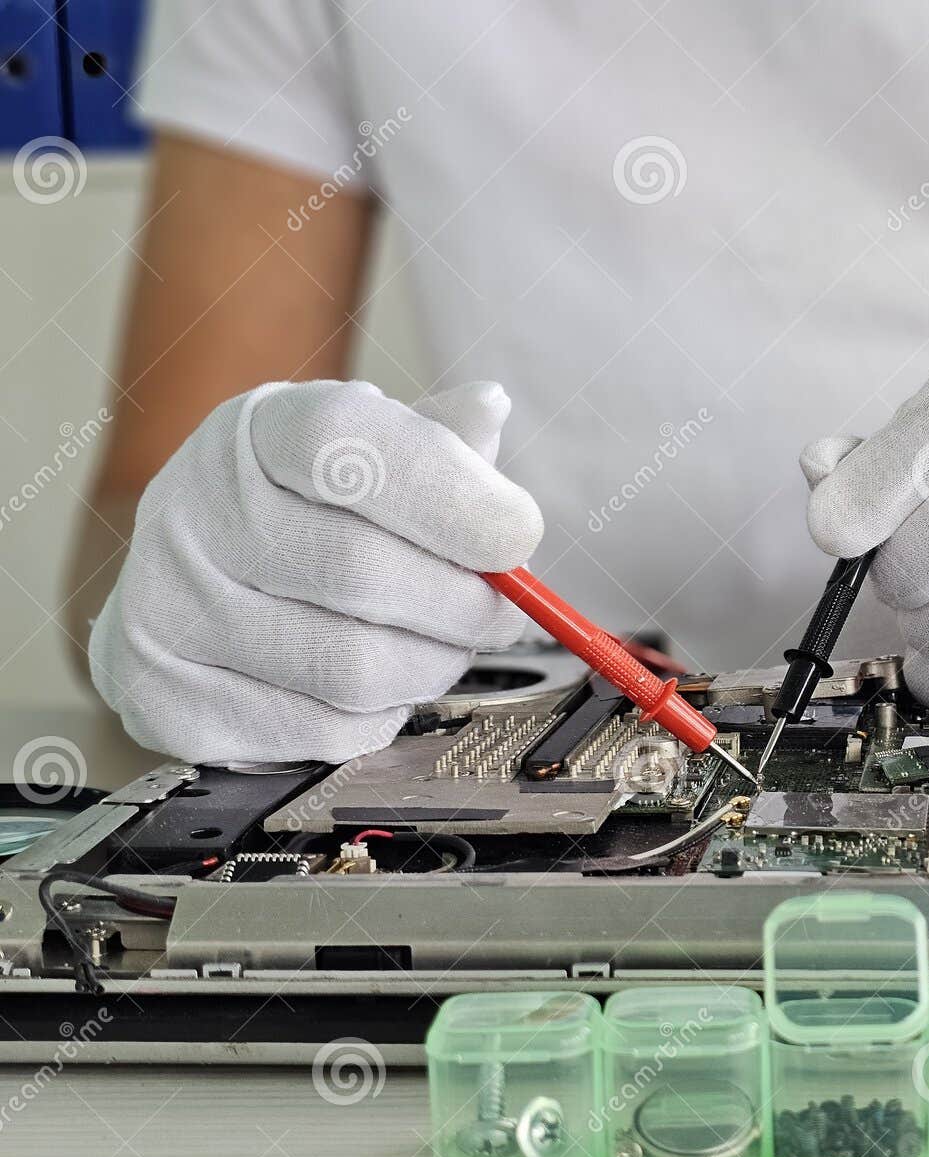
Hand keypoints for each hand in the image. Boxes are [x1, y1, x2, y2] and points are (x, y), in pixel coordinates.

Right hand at [89, 380, 542, 763]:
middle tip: (498, 612)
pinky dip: (379, 716)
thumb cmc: (307, 507)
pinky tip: (376, 684)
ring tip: (440, 645)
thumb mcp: (373, 449)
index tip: (518, 535)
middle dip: (466, 606)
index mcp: (254, 432)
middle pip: (363, 573)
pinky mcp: (170, 700)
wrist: (195, 574)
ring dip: (432, 667)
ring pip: (354, 669)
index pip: (347, 447)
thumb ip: (437, 442)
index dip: (452, 497)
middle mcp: (194, 513)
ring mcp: (170, 610)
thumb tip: (487, 411)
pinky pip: (323, 732)